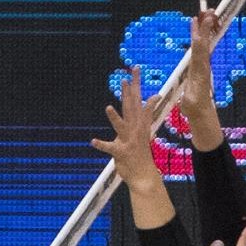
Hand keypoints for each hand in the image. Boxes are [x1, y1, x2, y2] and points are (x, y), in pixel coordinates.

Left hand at [91, 67, 164, 186]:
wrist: (144, 175)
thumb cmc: (141, 154)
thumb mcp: (144, 131)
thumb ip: (145, 115)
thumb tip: (153, 100)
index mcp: (139, 124)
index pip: (138, 100)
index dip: (136, 85)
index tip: (134, 70)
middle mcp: (136, 130)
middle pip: (132, 107)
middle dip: (129, 92)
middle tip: (125, 78)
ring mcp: (129, 141)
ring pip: (121, 127)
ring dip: (115, 118)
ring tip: (108, 107)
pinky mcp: (121, 153)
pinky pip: (110, 148)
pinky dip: (101, 145)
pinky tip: (93, 141)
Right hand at [179, 10, 220, 125]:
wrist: (201, 112)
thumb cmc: (194, 108)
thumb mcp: (190, 102)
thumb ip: (189, 98)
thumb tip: (188, 96)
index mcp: (199, 71)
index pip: (199, 50)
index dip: (200, 35)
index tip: (202, 22)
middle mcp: (202, 66)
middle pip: (203, 42)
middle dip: (205, 27)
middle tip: (209, 11)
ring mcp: (202, 66)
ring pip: (203, 44)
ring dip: (203, 30)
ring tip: (204, 15)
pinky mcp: (200, 67)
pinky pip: (200, 49)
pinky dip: (199, 38)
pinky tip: (197, 32)